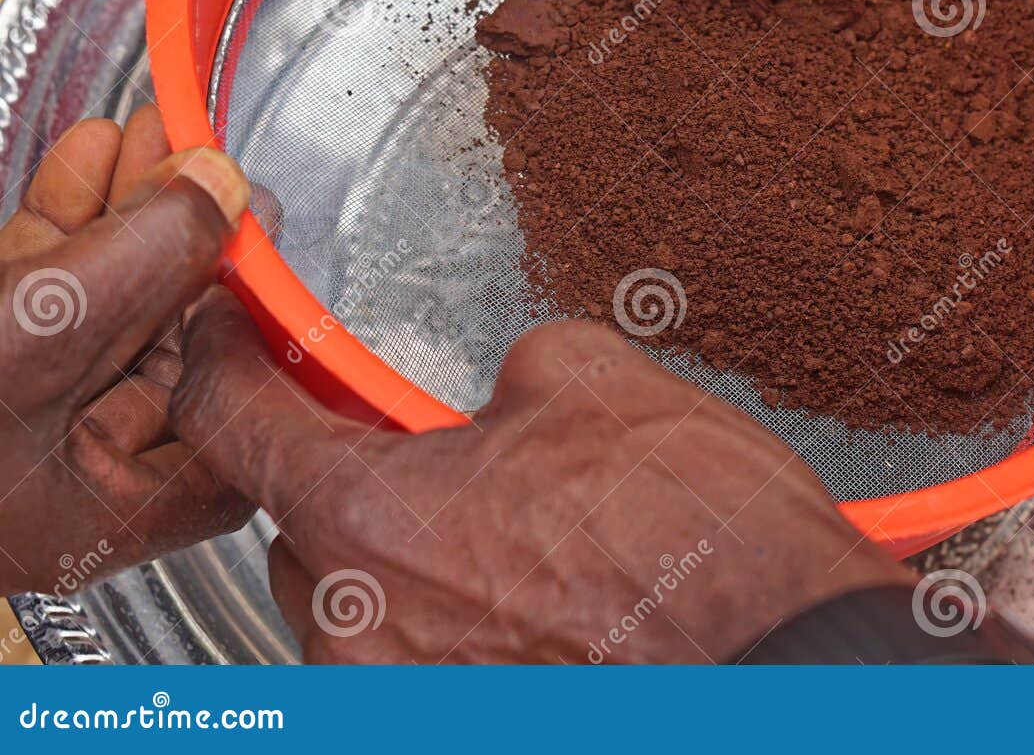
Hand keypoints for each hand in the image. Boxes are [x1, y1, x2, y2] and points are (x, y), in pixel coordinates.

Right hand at [0, 109, 252, 595]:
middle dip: (182, 228)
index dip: (246, 292)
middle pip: (173, 328)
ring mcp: (34, 417)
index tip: (250, 211)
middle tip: (198, 147)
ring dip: (127, 204)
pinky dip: (63, 217)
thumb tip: (218, 188)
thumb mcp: (34, 333)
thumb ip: (139, 261)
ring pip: (108, 295)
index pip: (236, 395)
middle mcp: (87, 467)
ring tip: (148, 128)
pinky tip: (87, 155)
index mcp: (124, 502)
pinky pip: (44, 285)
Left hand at [171, 305, 910, 662]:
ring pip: (361, 611)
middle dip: (359, 482)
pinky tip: (543, 604)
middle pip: (302, 531)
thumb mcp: (605, 381)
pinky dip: (457, 625)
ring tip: (524, 542)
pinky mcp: (453, 731)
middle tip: (448, 457)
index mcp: (375, 520)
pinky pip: (419, 664)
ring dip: (412, 564)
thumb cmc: (708, 549)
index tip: (231, 337)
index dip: (226, 361)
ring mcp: (409, 702)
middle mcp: (365, 636)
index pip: (234, 422)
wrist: (789, 662)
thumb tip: (504, 394)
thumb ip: (511, 371)